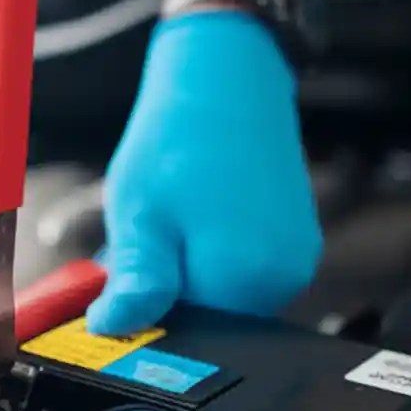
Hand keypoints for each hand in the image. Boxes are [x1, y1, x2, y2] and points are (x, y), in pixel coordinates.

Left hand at [87, 11, 322, 334]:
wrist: (225, 77)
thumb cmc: (178, 138)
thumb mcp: (140, 214)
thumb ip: (136, 282)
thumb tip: (113, 329)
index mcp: (245, 279)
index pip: (184, 333)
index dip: (148, 308)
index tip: (125, 274)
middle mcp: (284, 278)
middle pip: (208, 317)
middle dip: (169, 290)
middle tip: (147, 236)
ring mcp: (297, 260)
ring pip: (223, 294)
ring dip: (189, 271)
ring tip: (175, 216)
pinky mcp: (298, 242)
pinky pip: (245, 271)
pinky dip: (213, 253)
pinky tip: (199, 212)